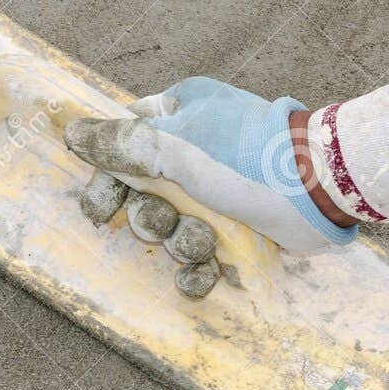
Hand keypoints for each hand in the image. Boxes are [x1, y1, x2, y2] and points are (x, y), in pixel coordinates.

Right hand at [62, 77, 357, 253]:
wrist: (316, 191)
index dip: (110, 182)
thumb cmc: (241, 157)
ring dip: (180, 240)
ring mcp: (219, 193)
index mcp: (179, 118)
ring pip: (172, 227)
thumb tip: (72, 133)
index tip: (102, 210)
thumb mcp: (173, 144)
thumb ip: (119, 143)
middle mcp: (197, 153)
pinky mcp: (239, 229)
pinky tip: (208, 271)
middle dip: (151, 216)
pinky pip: (201, 254)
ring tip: (202, 240)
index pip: (126, 149)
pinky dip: (200, 268)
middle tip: (163, 219)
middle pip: (144, 195)